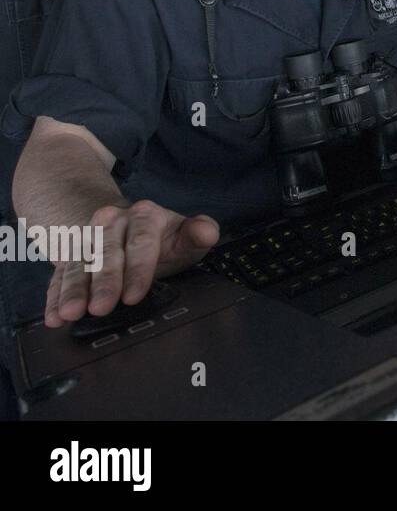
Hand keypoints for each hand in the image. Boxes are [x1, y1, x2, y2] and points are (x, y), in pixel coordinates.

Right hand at [44, 200, 218, 326]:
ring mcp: (87, 238)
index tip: (134, 295)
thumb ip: (198, 233)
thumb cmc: (161, 237)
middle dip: (104, 283)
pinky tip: (53, 315)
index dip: (137, 270)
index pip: (141, 242)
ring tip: (69, 314)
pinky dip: (54, 297)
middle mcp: (111, 222)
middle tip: (101, 308)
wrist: (125, 223)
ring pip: (79, 265)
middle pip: (107, 254)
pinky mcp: (68, 256)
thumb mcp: (183, 233)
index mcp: (144, 215)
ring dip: (72, 290)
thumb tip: (208, 231)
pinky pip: (58, 276)